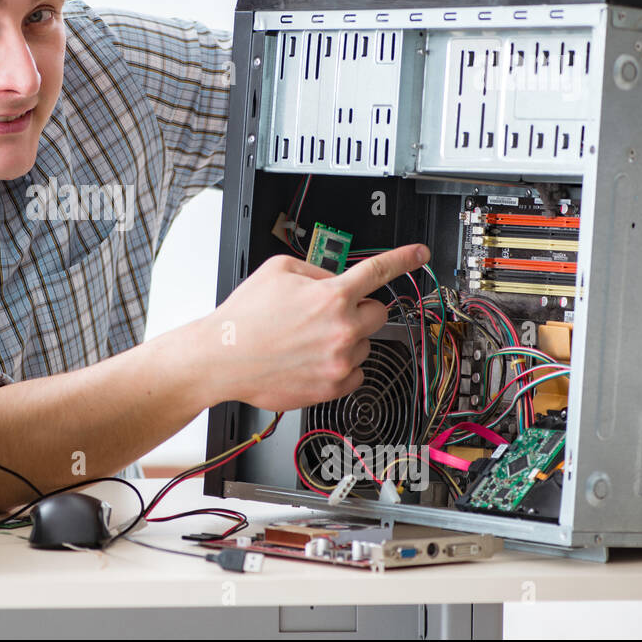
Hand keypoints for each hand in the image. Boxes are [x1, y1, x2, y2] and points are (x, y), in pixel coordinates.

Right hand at [204, 244, 430, 411]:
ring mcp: (340, 360)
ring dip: (347, 340)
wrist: (222, 357)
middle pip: (378, 313)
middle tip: (328, 315)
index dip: (405, 259)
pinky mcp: (333, 387)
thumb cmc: (245, 317)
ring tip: (310, 341)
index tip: (420, 255)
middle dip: (358, 311)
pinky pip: (356, 373)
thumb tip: (335, 279)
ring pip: (366, 344)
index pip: (379, 271)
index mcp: (332, 295)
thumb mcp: (277, 271)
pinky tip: (313, 361)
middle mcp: (342, 328)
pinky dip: (341, 366)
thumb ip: (316, 270)